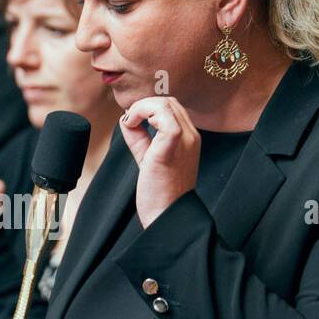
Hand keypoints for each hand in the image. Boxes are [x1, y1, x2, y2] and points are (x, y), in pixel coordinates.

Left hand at [119, 96, 199, 226]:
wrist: (166, 216)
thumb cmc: (158, 193)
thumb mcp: (147, 157)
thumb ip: (139, 137)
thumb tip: (126, 119)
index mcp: (188, 139)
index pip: (171, 107)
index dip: (148, 107)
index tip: (132, 121)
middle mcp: (191, 137)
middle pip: (169, 102)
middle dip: (144, 105)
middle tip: (129, 122)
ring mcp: (185, 141)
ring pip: (166, 104)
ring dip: (142, 107)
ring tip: (131, 123)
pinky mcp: (172, 149)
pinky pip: (165, 118)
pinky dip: (144, 114)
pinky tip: (132, 125)